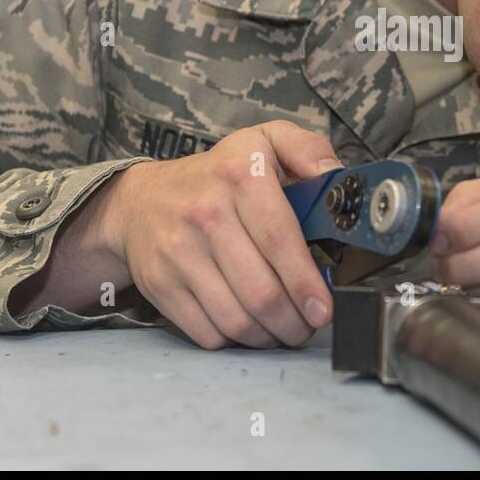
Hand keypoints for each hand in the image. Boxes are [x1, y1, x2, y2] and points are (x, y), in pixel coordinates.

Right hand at [99, 121, 342, 348]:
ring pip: (236, 320)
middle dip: (294, 322)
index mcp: (239, 175)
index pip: (279, 240)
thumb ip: (308, 150)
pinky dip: (234, 339)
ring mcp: (178, 252)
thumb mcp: (265, 140)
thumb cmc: (218, 176)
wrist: (141, 199)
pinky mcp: (159, 283)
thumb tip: (338, 178)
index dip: (305, 283)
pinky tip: (247, 324)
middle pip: (261, 292)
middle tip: (308, 325)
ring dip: (268, 336)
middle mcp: (206, 213)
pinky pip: (207, 332)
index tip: (323, 309)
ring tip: (283, 328)